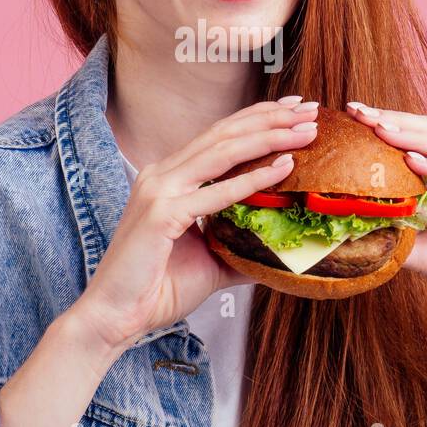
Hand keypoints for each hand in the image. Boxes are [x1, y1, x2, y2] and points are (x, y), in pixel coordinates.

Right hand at [74, 97, 319, 352]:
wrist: (115, 317)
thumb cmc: (156, 289)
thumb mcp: (210, 261)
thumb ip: (241, 247)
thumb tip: (278, 251)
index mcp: (169, 177)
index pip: (219, 135)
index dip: (258, 117)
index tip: (295, 109)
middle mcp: (162, 174)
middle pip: (225, 133)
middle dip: (271, 118)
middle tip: (311, 110)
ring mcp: (159, 190)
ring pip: (222, 151)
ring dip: (269, 137)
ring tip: (305, 131)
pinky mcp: (161, 214)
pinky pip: (216, 192)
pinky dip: (253, 179)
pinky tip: (284, 167)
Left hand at [345, 102, 426, 333]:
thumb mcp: (418, 252)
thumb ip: (390, 235)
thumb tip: (344, 230)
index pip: (420, 139)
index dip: (388, 123)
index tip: (352, 114)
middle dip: (395, 121)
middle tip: (360, 113)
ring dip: (414, 138)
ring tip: (379, 129)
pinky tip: (414, 162)